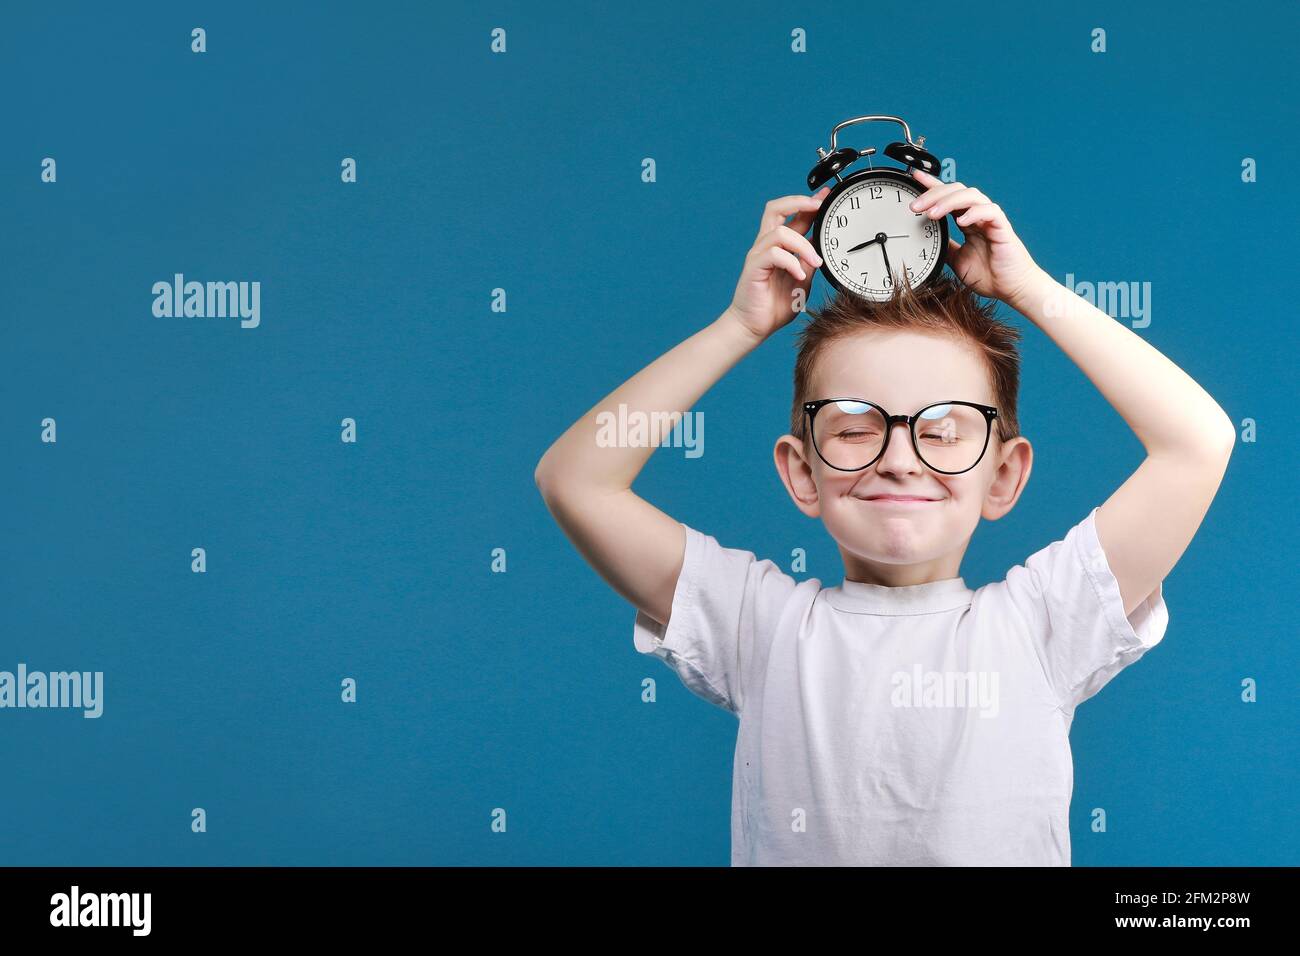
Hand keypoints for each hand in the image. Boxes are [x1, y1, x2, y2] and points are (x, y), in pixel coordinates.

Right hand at [725, 187, 828, 339]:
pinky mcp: (754, 267)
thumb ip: (808, 261)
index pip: (792, 215)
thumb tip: (822, 245)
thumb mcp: (802, 279)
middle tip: (819, 206)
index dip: (808, 203)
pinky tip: (799, 276)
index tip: (825, 196)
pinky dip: (791, 262)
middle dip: (799, 202)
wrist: (754, 326)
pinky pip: (774, 254)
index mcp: (778, 246)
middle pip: (776, 208)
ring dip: (803, 245)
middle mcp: (766, 245)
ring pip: (780, 231)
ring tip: (815, 263)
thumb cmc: (774, 306)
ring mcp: (758, 255)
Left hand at [908, 169, 1045, 304]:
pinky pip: (990, 211)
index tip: (914, 178)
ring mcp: (991, 219)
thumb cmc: (989, 274)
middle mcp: (978, 215)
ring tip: (932, 213)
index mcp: (967, 220)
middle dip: (934, 194)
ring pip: (971, 196)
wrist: (1011, 288)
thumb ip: (944, 246)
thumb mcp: (956, 259)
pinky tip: (961, 221)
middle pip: (956, 190)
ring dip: (949, 201)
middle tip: (915, 206)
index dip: (932, 185)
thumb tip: (924, 240)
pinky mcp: (1002, 227)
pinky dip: (974, 213)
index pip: (948, 196)